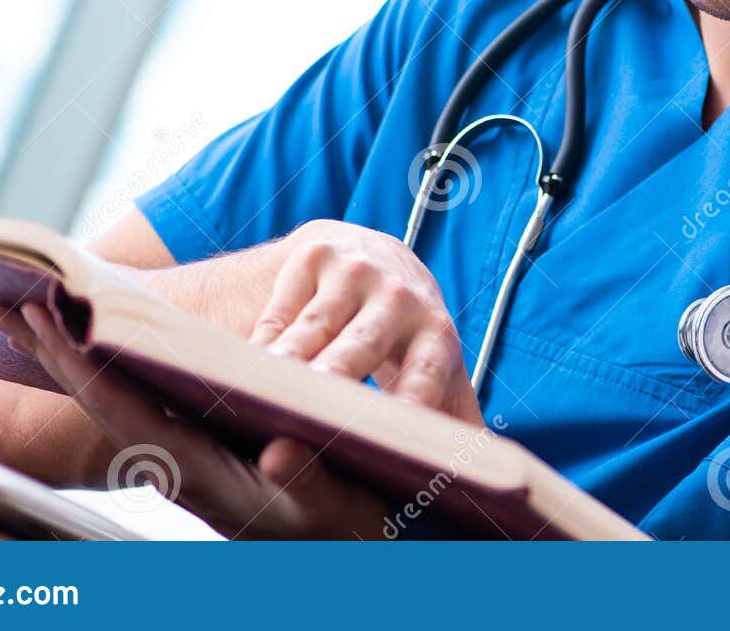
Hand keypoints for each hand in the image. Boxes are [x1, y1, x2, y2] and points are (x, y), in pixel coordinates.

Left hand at [0, 302, 390, 539]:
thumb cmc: (340, 525)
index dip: (82, 365)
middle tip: (5, 310)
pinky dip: (108, 367)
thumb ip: (307, 485)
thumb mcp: (335, 508)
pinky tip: (100, 346)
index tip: (46, 321)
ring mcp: (181, 457)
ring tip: (37, 318)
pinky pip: (137, 400)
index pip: (125, 412)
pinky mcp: (194, 448)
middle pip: (99, 402)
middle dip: (52, 356)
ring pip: (111, 401)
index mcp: (199, 473)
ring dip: (71, 360)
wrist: (342, 549)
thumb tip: (280, 454)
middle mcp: (176, 465)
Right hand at [248, 220, 481, 424]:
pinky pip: (281, 309)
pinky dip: (260, 341)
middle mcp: (399, 298)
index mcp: (436, 332)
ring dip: (290, 359)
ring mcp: (355, 272)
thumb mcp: (437, 365)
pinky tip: (240, 369)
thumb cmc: (405, 332)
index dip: (412, 405)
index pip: (425, 375)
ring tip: (265, 394)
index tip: (396, 439)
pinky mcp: (314, 254)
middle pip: (361, 349)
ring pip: (315, 327)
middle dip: (338, 378)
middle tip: (314, 418)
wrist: (370, 253)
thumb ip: (455, 415)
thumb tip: (489, 475)